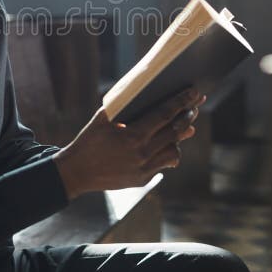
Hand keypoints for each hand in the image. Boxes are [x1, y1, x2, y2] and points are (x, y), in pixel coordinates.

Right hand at [53, 88, 205, 199]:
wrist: (76, 172)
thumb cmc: (89, 140)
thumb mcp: (104, 118)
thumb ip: (124, 106)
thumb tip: (142, 93)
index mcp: (133, 135)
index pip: (165, 115)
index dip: (181, 102)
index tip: (194, 92)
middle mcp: (142, 153)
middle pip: (175, 132)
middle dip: (188, 116)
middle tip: (195, 106)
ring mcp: (144, 168)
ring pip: (174, 150)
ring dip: (181, 137)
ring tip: (185, 126)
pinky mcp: (142, 179)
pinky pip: (164, 163)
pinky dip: (168, 152)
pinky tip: (169, 144)